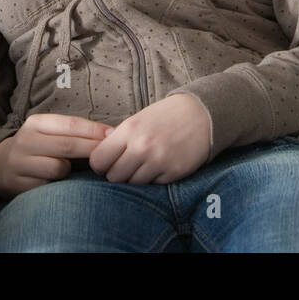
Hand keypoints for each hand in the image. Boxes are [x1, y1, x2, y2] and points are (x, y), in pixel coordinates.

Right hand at [0, 113, 110, 200]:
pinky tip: (63, 184)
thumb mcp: (48, 132)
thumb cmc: (37, 147)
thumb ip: (73, 132)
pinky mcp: (18, 184)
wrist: (0, 166)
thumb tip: (109, 134)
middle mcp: (26, 141)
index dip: (94, 130)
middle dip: (92, 150)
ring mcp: (20, 163)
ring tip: (75, 171)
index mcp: (35, 123)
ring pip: (58, 168)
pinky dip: (59, 186)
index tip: (113, 135)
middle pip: (67, 146)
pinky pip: (48, 187)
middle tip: (110, 155)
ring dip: (72, 171)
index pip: (70, 124)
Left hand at [88, 94, 210, 184]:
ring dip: (135, 177)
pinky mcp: (174, 172)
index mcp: (129, 130)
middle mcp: (142, 147)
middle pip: (114, 177)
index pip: (99, 160)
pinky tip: (159, 165)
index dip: (100, 164)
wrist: (201, 114)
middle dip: (117, 173)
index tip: (106, 163)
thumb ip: (118, 138)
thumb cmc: (166, 115)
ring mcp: (158, 161)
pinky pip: (153, 185)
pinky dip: (154, 179)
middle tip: (125, 165)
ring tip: (144, 164)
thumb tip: (97, 156)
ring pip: (133, 184)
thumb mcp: (137, 119)